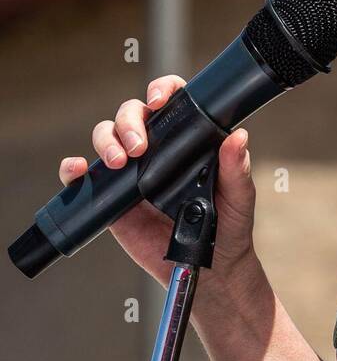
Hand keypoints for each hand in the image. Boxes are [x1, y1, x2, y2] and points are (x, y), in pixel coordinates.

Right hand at [57, 74, 257, 288]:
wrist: (208, 269)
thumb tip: (238, 137)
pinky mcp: (113, 198)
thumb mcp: (239, 196)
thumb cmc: (229, 227)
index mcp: (187, 140)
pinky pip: (86, 177)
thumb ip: (236, 168)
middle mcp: (157, 150)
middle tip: (139, 146)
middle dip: (129, 120)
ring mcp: (132, 172)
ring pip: (107, 136)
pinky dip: (74, 169)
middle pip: (132, 114)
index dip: (162, 90)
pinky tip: (78, 170)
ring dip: (105, 140)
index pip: (171, 102)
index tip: (160, 100)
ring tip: (119, 161)